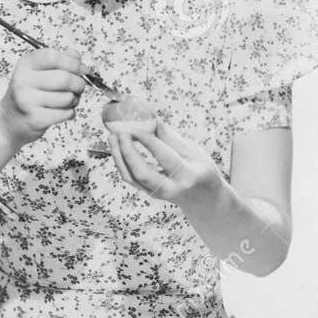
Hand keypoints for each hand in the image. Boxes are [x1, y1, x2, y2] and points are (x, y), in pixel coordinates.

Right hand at [0, 47, 87, 147]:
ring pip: (68, 97)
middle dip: (79, 84)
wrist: (8, 122)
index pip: (53, 56)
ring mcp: (27, 101)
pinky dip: (70, 113)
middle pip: (64, 78)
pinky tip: (61, 112)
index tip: (82, 69)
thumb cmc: (30, 94)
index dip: (73, 62)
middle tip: (79, 88)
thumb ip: (60, 61)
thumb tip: (78, 58)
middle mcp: (23, 81)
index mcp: (25, 65)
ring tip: (67, 101)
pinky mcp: (35, 119)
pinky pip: (66, 113)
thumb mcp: (39, 72)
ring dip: (75, 100)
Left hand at [106, 117, 222, 207]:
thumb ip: (170, 137)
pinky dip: (121, 161)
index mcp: (188, 175)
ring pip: (131, 177)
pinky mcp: (149, 194)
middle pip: (142, 173)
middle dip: (127, 152)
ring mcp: (158, 194)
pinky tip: (118, 146)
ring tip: (112, 136)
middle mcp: (171, 188)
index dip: (148, 140)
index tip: (136, 125)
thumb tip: (150, 117)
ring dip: (118, 156)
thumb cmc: (202, 170)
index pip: (164, 157)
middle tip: (120, 132)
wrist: (205, 200)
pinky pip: (130, 178)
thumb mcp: (193, 151)